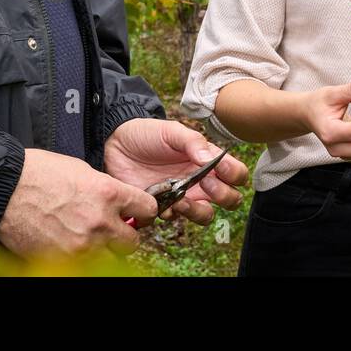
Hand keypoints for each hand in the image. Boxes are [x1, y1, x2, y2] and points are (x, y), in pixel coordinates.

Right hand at [0, 148, 157, 256]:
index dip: (144, 211)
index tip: (138, 213)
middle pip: (133, 242)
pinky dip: (83, 257)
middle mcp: (100, 222)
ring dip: (105, 250)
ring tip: (91, 239)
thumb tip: (118, 202)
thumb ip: (105, 189)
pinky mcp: (63, 260)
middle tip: (114, 230)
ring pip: (111, 258)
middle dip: (125, 235)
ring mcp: (82, 245)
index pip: (148, 209)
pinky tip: (72, 244)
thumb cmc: (39, 174)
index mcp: (108, 194)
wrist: (4, 190)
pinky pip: (86, 265)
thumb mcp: (82, 171)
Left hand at [103, 118, 247, 224]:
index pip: (236, 173)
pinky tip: (165, 203)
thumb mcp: (172, 131)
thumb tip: (212, 160)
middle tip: (207, 186)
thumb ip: (194, 142)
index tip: (221, 171)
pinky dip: (174, 214)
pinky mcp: (162, 206)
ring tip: (183, 199)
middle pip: (229, 199)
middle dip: (224, 196)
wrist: (114, 145)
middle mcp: (199, 180)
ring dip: (199, 211)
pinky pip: (176, 219)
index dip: (235, 175)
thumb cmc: (146, 134)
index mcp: (207, 160)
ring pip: (205, 215)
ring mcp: (183, 195)